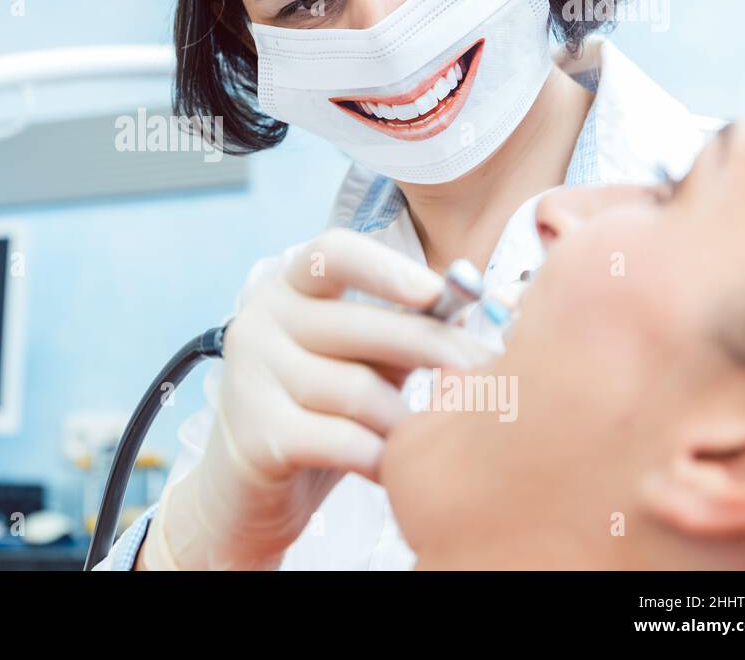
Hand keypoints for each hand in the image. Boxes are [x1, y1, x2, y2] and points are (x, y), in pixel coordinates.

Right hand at [139, 229, 484, 569]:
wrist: (247, 490)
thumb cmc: (322, 414)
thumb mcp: (363, 360)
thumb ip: (409, 329)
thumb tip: (497, 303)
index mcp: (289, 289)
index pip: (333, 254)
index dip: (387, 269)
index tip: (437, 292)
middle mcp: (261, 321)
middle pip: (363, 326)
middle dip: (435, 351)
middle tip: (486, 377)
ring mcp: (251, 377)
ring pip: (360, 391)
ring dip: (406, 420)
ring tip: (426, 441)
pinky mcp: (256, 436)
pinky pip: (344, 442)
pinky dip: (383, 459)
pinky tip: (395, 470)